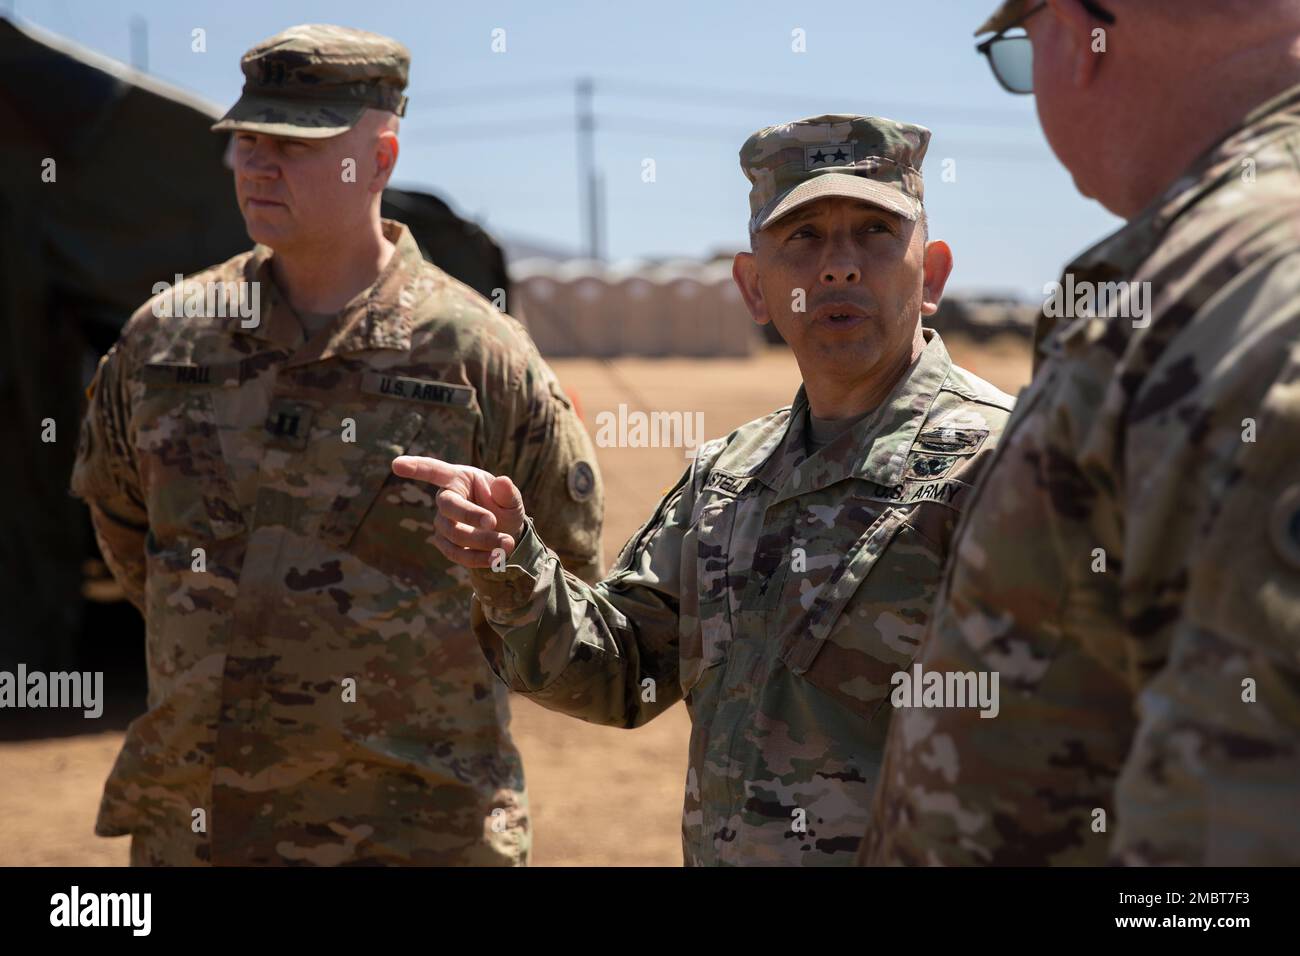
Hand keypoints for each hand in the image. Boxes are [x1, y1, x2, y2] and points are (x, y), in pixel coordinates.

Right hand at [391, 456, 526, 568]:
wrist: (504, 533)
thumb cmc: (504, 508)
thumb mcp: (511, 499)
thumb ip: (508, 493)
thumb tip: (503, 482)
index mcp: (459, 478)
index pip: (434, 470)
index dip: (416, 467)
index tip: (396, 464)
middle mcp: (446, 499)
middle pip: (448, 506)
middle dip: (470, 515)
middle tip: (493, 522)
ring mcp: (442, 523)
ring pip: (455, 534)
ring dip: (483, 541)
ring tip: (508, 544)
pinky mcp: (445, 544)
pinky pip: (457, 554)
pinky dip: (479, 558)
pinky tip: (497, 558)